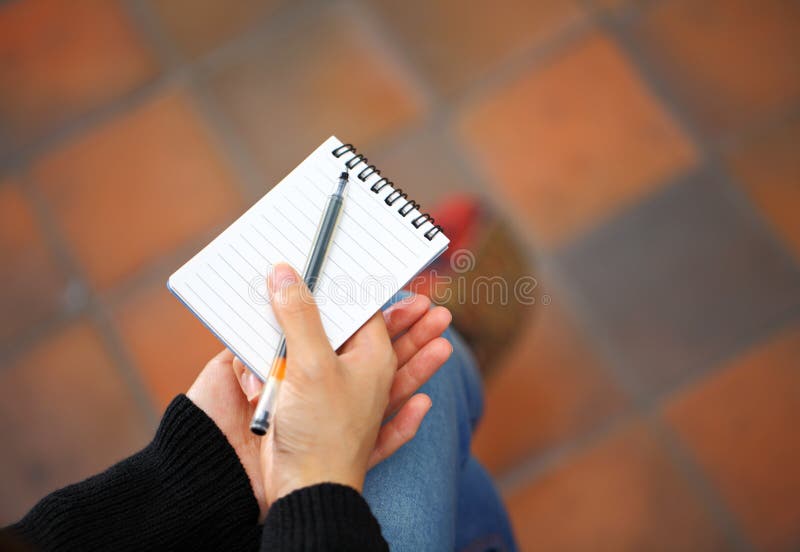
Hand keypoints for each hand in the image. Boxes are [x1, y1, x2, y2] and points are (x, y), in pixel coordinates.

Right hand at [187, 264, 451, 517]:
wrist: (309, 490)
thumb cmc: (318, 428)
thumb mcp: (310, 363)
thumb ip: (300, 316)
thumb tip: (287, 273)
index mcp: (373, 360)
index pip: (375, 315)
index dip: (369, 292)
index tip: (371, 272)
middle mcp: (370, 380)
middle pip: (391, 344)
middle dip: (411, 324)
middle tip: (429, 303)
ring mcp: (359, 404)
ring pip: (394, 375)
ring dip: (417, 357)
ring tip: (445, 340)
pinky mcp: (340, 425)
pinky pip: (388, 418)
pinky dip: (407, 413)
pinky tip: (427, 405)